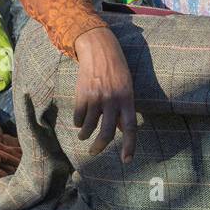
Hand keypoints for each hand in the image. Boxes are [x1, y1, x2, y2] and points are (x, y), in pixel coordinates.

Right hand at [73, 26, 136, 162]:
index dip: (129, 145)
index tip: (126, 160)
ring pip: (89, 127)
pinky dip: (78, 123)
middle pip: (107, 132)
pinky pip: (79, 117)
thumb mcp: (127, 87)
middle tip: (95, 152)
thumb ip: (124, 109)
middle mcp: (113, 100)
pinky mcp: (82, 95)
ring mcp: (96, 98)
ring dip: (85, 135)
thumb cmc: (117, 70)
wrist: (99, 49)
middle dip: (100, 147)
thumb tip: (123, 131)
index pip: (130, 127)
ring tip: (84, 137)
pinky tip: (79, 123)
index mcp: (127, 99)